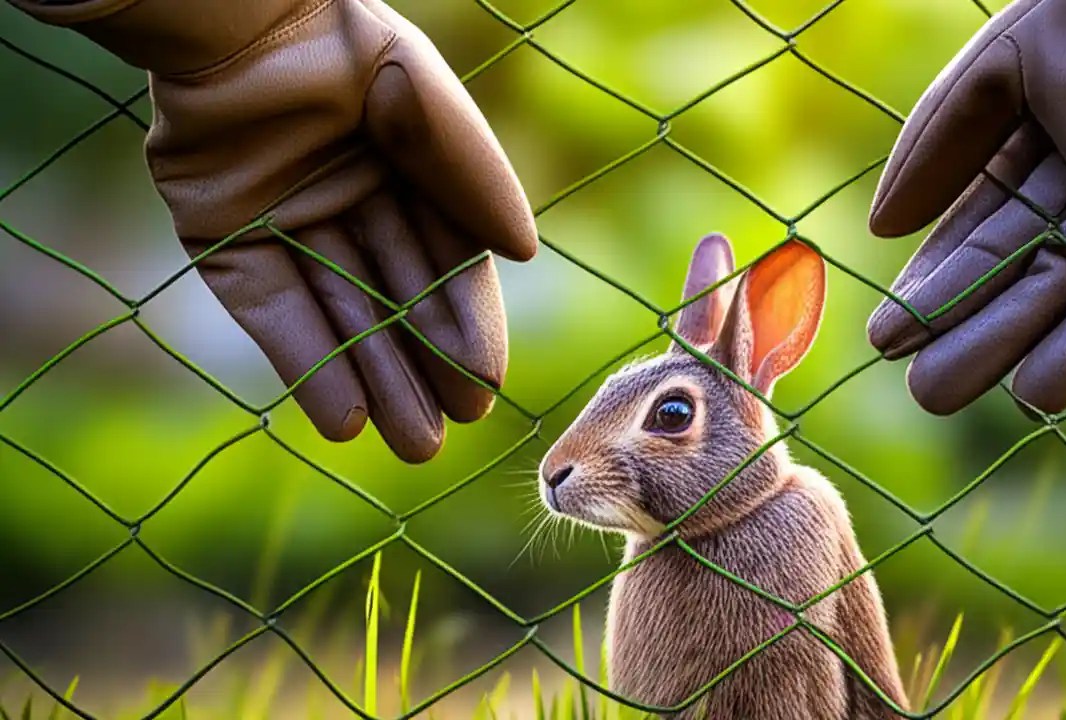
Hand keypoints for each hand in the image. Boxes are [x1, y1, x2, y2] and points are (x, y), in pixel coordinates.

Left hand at [13, 0, 538, 460]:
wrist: (237, 20)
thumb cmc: (345, 48)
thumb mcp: (428, 108)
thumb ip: (476, 180)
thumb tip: (522, 254)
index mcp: (408, 174)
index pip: (446, 265)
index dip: (466, 327)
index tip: (486, 384)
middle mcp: (352, 204)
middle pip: (393, 303)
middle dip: (420, 371)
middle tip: (446, 437)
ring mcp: (288, 223)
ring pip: (338, 317)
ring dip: (371, 382)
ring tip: (408, 447)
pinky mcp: (226, 239)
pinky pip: (273, 311)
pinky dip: (305, 365)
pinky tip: (342, 420)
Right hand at [865, 0, 1065, 414]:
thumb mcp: (985, 84)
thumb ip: (935, 153)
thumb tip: (881, 230)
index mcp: (1021, 157)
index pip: (967, 238)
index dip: (927, 287)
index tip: (886, 335)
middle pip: (1004, 280)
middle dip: (957, 331)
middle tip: (914, 384)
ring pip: (1051, 301)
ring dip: (1000, 349)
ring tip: (939, 393)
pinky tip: (1032, 394)